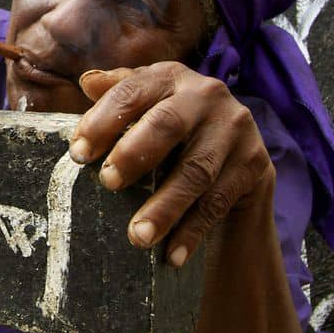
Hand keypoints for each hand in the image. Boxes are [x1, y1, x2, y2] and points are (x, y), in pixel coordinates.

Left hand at [67, 62, 273, 264]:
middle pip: (167, 123)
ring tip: (137, 236)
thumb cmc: (173, 136)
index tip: (78, 153)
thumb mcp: (146, 110)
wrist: (236, 161)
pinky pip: (218, 202)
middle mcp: (208, 95)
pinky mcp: (255, 164)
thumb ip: (118, 96)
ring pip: (195, 170)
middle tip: (108, 183)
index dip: (102, 120)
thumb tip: (87, 83)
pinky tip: (172, 255)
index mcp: (171, 77)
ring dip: (165, 207)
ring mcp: (236, 129)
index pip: (132, 90)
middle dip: (134, 154)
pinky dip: (193, 231)